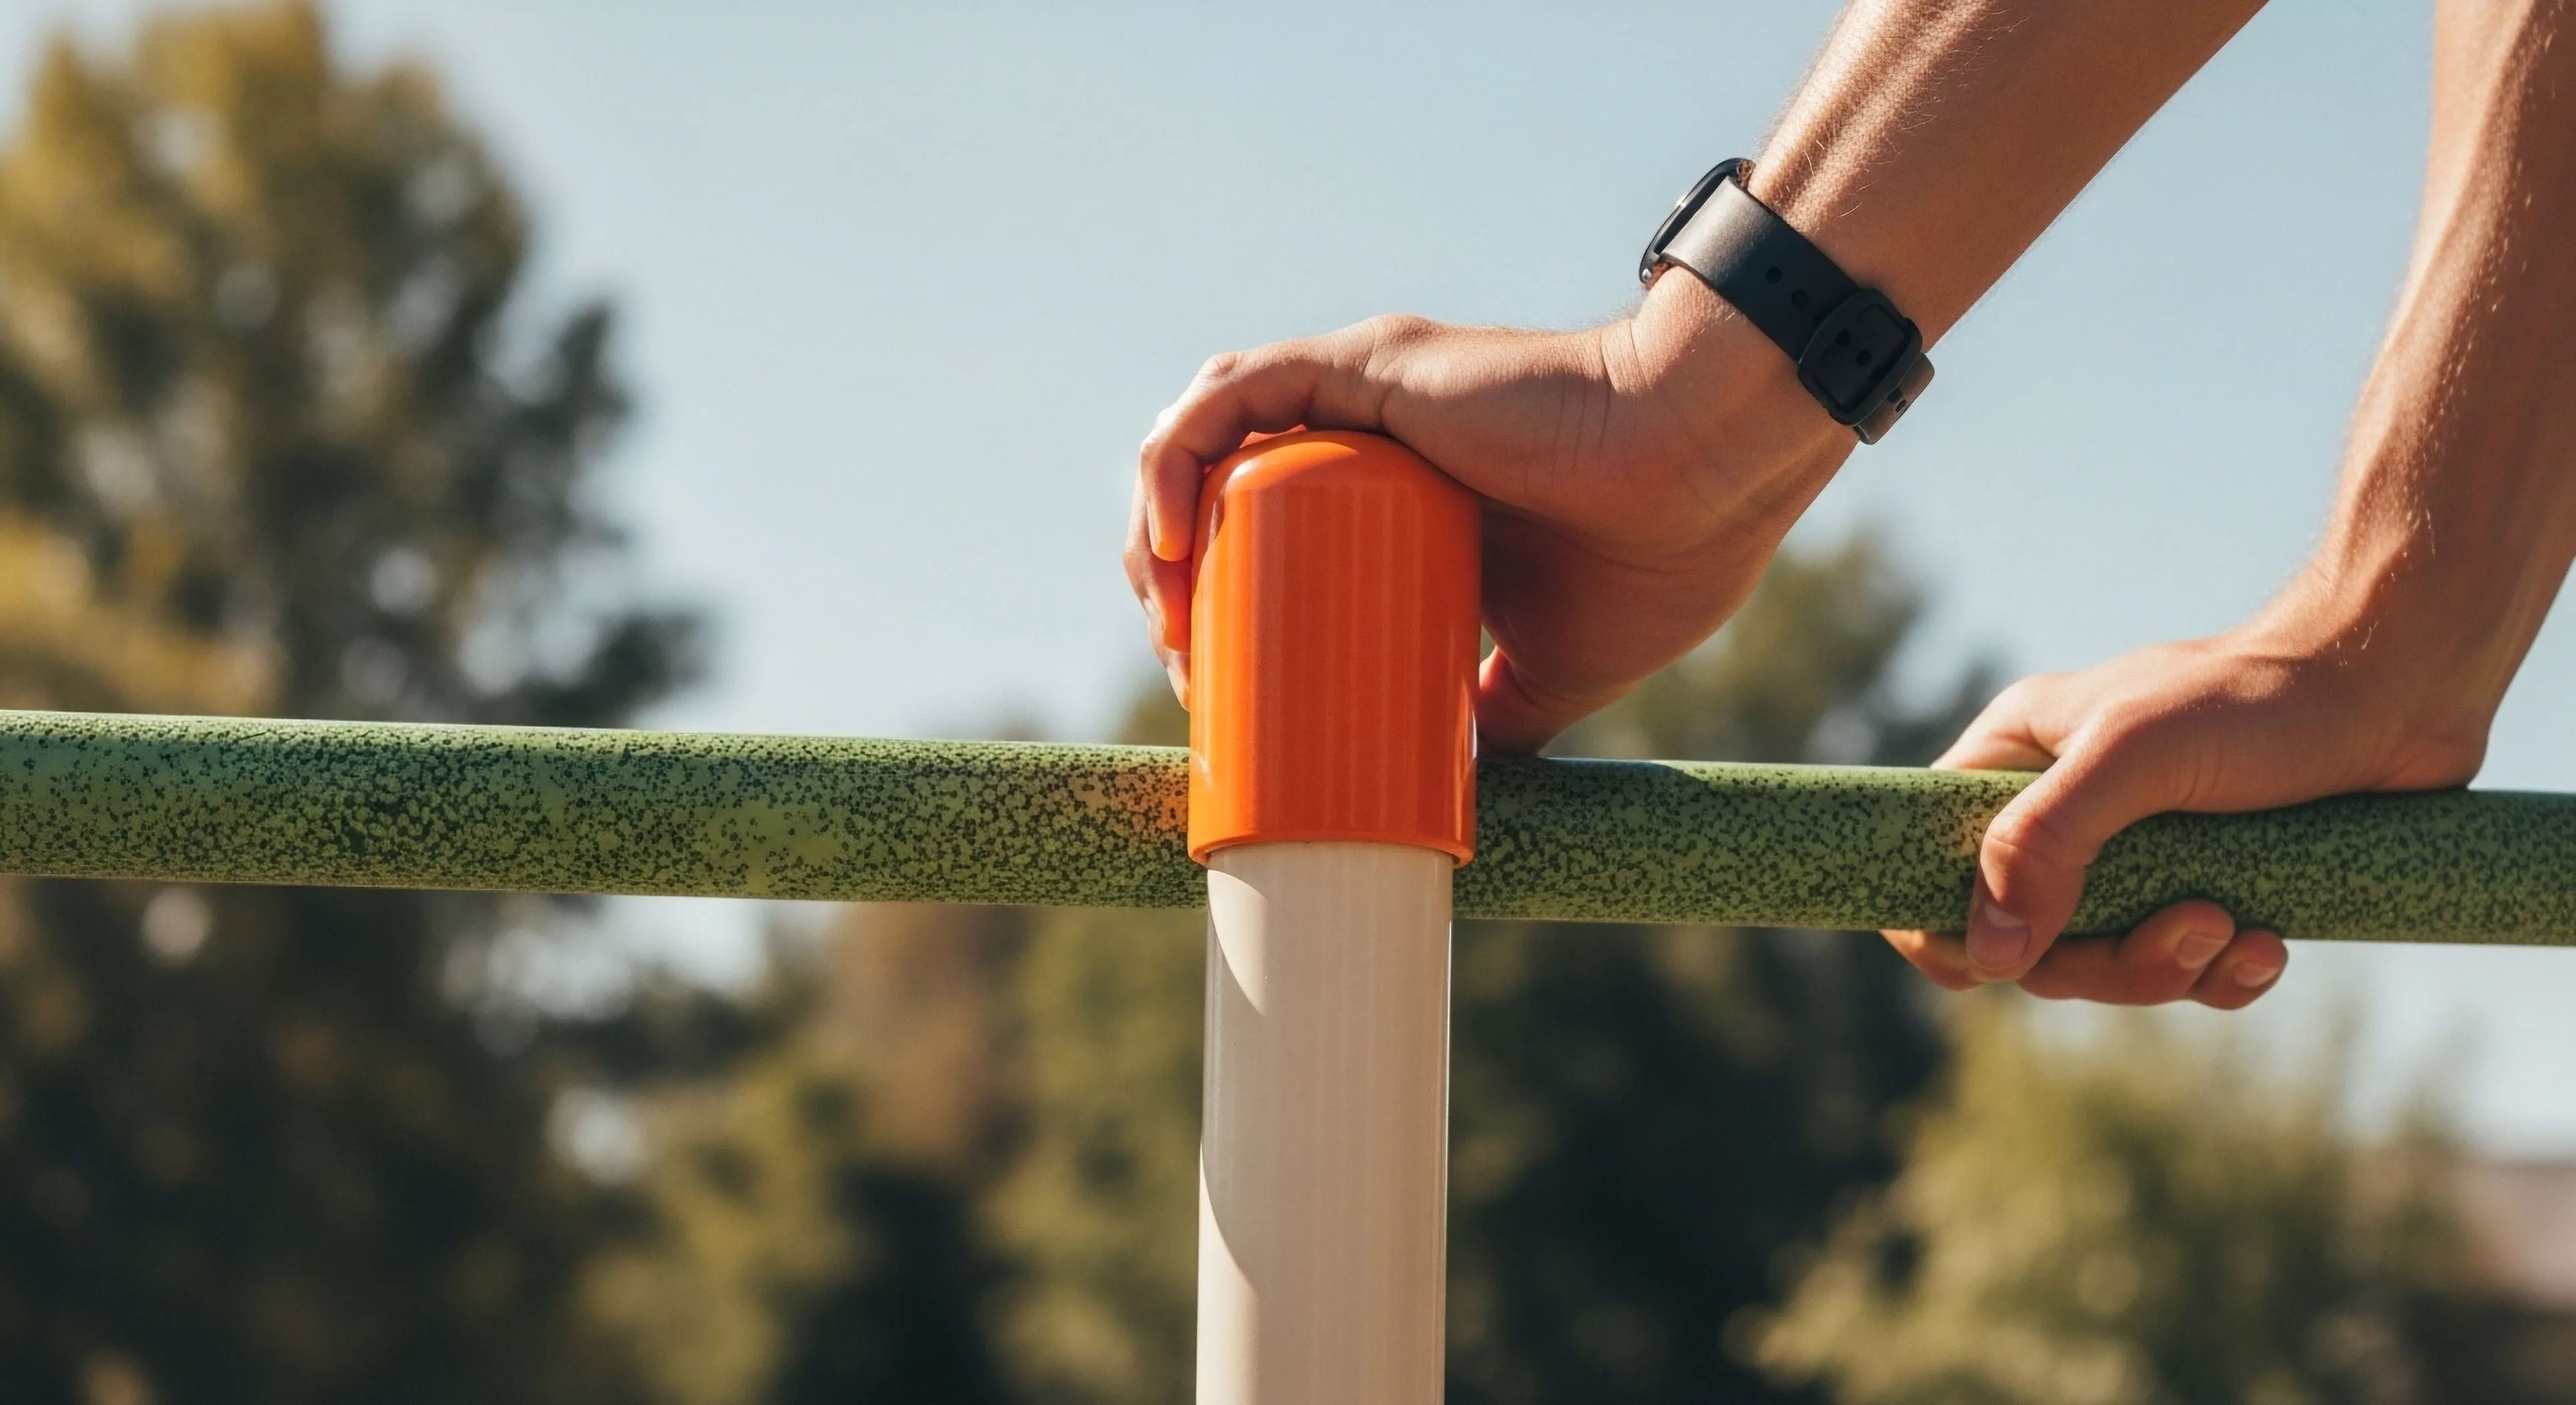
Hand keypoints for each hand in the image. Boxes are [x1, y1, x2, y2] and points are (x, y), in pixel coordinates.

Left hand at [1126, 276, 1851, 753]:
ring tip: (1171, 616)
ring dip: (1162, 525)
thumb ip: (1508, 713)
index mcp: (1401, 486)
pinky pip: (1234, 392)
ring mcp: (1363, 390)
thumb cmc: (1658, 550)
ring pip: (1210, 439)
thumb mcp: (1557, 662)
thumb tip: (1464, 789)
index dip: (1219, 610)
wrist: (1708, 467)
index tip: (1215, 703)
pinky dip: (1178, 456)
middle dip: (1177, 581)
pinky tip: (1165, 539)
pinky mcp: (1364, 364)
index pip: (1267, 533)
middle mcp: (1370, 427)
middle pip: (1221, 488)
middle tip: (1189, 673)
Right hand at [1881, 593, 2494, 1005]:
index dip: (1942, 926)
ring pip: (2109, 961)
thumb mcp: (2130, 755)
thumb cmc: (2258, 697)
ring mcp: (2139, 854)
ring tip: (2238, 930)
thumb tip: (1990, 952)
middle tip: (2186, 931)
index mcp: (2018, 761)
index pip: (1928, 857)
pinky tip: (2271, 944)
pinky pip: (2188, 968)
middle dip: (2102, 960)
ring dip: (2172, 968)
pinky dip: (2225, 974)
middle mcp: (2067, 811)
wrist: (2398, 687)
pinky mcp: (2211, 884)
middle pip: (2030, 939)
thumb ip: (2043, 843)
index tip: (1994, 964)